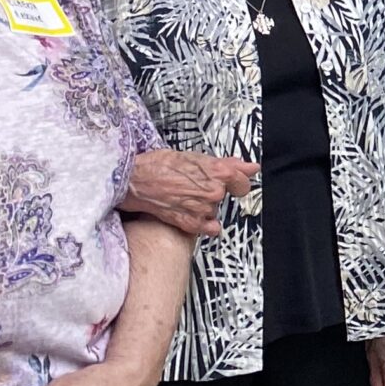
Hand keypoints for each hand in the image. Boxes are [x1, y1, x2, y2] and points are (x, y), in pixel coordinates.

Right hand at [122, 150, 259, 236]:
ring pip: (214, 211)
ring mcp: (203, 210)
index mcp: (218, 173)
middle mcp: (214, 192)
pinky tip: (188, 213)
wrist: (133, 181)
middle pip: (226, 197)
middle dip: (214, 192)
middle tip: (194, 186)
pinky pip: (209, 228)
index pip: (244, 182)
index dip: (237, 182)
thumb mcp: (195, 157)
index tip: (232, 182)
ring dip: (204, 207)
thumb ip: (228, 164)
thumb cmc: (158, 165)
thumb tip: (252, 167)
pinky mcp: (190, 224)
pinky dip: (202, 224)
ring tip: (184, 197)